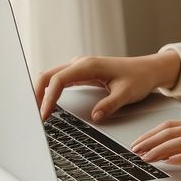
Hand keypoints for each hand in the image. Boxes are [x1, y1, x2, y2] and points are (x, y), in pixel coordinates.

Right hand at [34, 51, 180, 120]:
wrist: (148, 69)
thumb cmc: (139, 78)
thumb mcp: (127, 93)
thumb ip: (111, 104)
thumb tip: (95, 116)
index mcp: (89, 65)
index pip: (59, 80)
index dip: (49, 98)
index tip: (45, 115)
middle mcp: (80, 63)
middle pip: (48, 75)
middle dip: (36, 94)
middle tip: (32, 116)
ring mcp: (79, 67)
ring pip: (50, 76)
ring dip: (40, 92)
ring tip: (35, 113)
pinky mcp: (80, 73)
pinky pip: (58, 80)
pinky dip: (49, 91)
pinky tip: (46, 104)